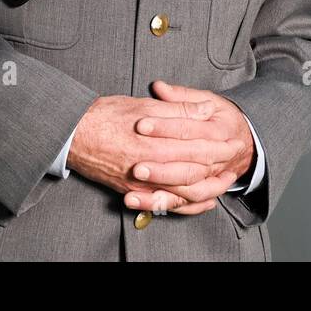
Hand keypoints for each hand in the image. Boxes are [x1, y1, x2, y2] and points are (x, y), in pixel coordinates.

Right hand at [65, 92, 246, 214]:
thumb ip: (177, 109)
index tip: (236, 138)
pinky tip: (202, 202)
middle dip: (219, 164)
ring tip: (226, 181)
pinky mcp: (133, 191)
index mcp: (155, 142)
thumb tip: (206, 110)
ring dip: (209, 188)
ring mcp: (142, 182)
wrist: (72, 134)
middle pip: (194, 169)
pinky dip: (187, 205)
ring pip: (183, 191)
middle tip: (237, 158)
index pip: (197, 144)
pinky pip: (166, 204)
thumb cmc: (105, 115)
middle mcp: (150, 166)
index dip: (219, 143)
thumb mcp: (143, 105)